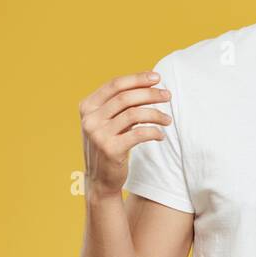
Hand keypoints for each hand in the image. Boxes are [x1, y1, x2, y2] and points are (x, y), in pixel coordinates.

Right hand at [79, 71, 173, 199]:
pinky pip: (140, 133)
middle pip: (126, 97)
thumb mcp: (109, 121)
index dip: (138, 78)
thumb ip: (121, 103)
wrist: (100, 179)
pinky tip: (160, 135)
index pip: (115, 84)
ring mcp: (98, 134)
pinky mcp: (110, 149)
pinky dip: (154, 132)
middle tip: (168, 96)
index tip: (157, 77)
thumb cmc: (110, 143)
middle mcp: (90, 119)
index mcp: (87, 106)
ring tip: (168, 119)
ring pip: (135, 114)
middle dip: (151, 94)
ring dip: (156, 114)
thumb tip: (150, 82)